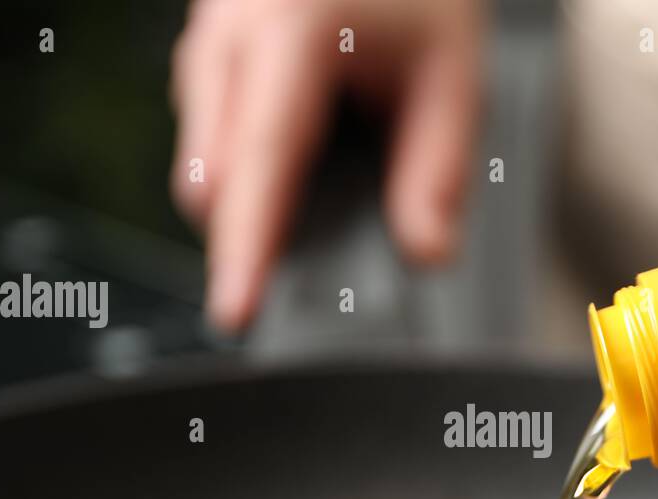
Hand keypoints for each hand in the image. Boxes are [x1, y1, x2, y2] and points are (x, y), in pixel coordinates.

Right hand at [170, 0, 485, 331]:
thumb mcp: (454, 70)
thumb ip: (438, 170)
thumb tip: (426, 253)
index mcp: (289, 25)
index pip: (260, 161)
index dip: (247, 246)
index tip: (236, 310)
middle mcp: (228, 28)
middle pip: (211, 177)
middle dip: (248, 236)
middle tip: (308, 267)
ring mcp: (206, 36)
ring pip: (203, 161)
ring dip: (251, 199)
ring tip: (324, 182)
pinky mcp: (206, 50)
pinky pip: (209, 133)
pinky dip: (248, 167)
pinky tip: (304, 152)